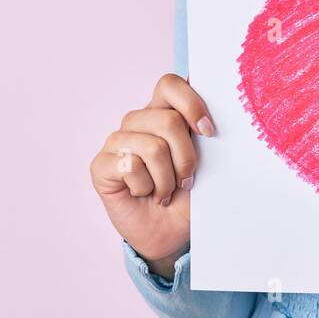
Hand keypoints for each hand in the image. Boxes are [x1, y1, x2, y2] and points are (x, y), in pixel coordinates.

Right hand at [90, 74, 215, 278]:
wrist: (171, 233)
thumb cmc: (189, 195)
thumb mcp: (206, 163)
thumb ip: (205, 134)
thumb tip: (216, 112)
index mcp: (164, 111)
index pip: (170, 84)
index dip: (192, 104)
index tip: (210, 132)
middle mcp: (138, 121)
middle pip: (167, 120)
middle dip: (186, 156)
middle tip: (187, 179)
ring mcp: (117, 141)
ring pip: (152, 147)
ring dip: (167, 179)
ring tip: (165, 191)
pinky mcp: (101, 164)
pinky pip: (129, 166)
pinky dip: (145, 187)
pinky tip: (144, 194)